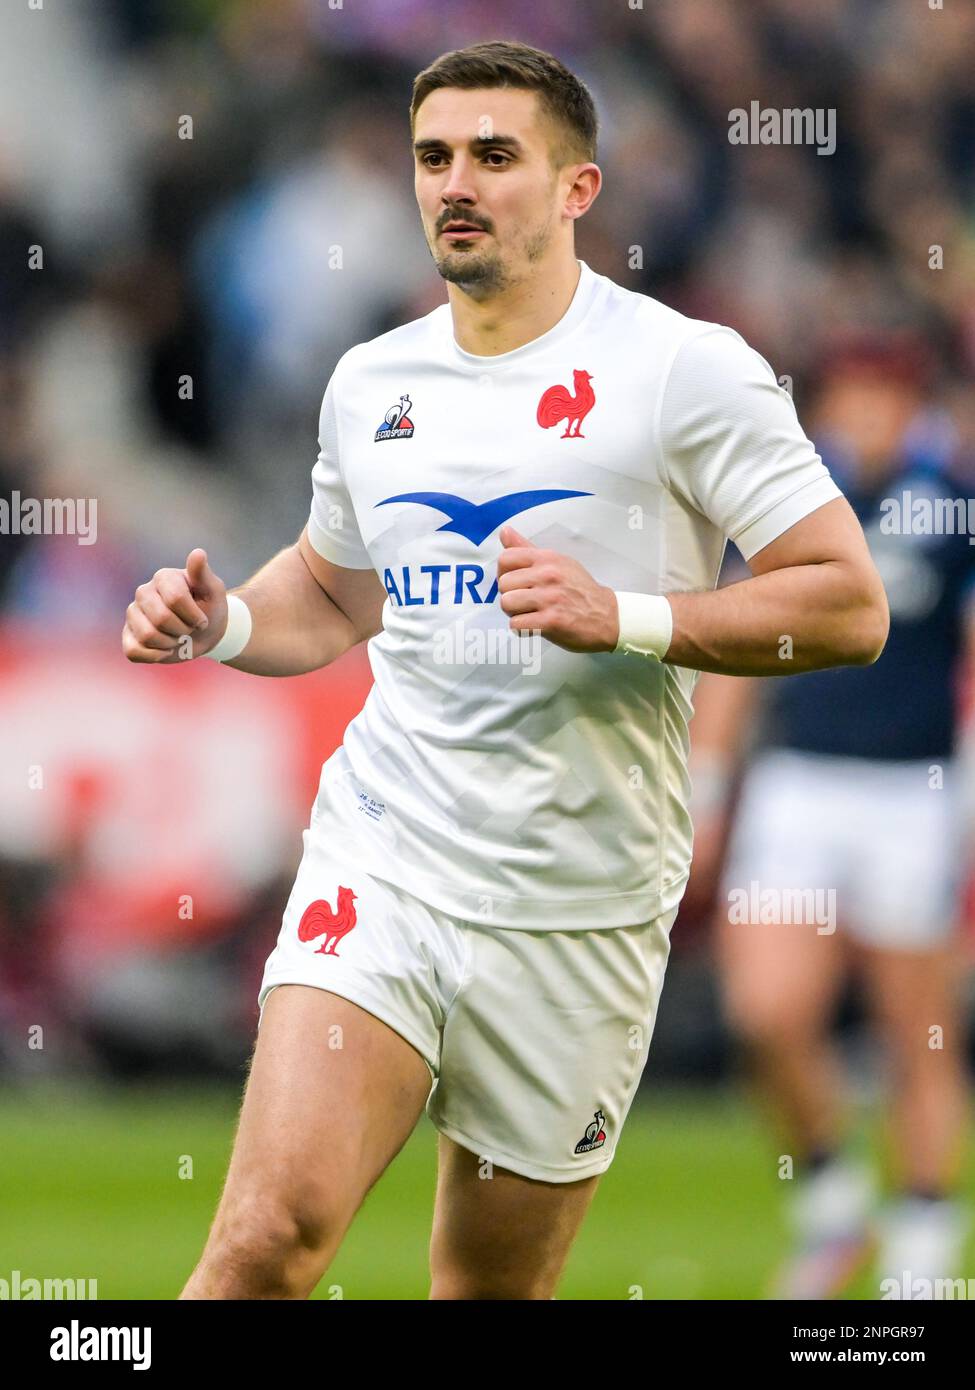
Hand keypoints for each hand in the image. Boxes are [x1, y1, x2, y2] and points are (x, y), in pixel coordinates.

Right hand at [122, 548, 228, 663]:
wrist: (206, 633)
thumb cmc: (210, 608)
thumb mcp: (214, 592)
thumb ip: (203, 574)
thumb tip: (198, 553)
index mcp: (163, 577)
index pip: (175, 599)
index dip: (194, 616)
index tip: (202, 619)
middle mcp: (143, 592)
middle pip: (161, 619)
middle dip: (183, 630)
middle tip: (189, 628)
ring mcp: (133, 613)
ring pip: (147, 636)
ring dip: (171, 643)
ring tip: (177, 637)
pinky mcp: (128, 635)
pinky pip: (134, 651)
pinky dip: (156, 656)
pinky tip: (165, 649)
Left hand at [496, 525, 618, 652]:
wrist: (608, 616)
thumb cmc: (580, 590)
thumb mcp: (558, 562)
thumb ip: (528, 549)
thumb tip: (505, 532)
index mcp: (548, 559)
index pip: (506, 558)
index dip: (504, 573)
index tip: (515, 583)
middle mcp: (548, 575)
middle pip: (503, 584)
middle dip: (510, 596)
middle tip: (527, 602)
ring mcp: (550, 598)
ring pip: (507, 604)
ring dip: (515, 613)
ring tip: (531, 613)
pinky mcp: (551, 621)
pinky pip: (517, 625)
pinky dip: (523, 629)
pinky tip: (536, 626)